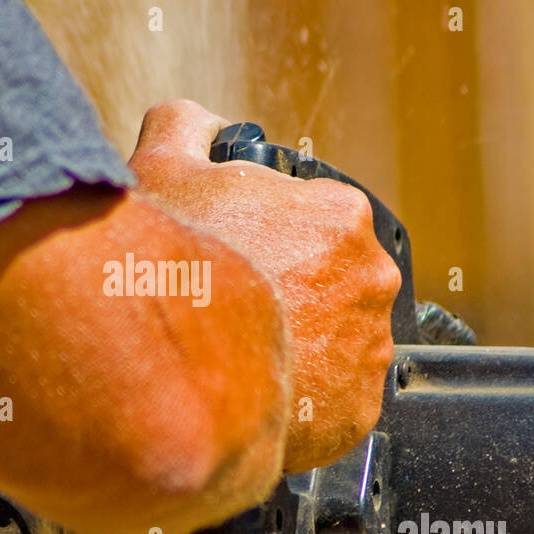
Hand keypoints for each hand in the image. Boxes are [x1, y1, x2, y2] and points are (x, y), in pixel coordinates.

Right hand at [129, 100, 400, 471]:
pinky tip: (260, 389)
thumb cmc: (170, 275)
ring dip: (301, 344)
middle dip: (293, 291)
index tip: (239, 257)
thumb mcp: (161, 171)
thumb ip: (184, 126)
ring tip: (245, 357)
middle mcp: (372, 279)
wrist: (170, 385)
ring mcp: (370, 349)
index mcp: (341, 216)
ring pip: (334, 340)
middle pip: (328, 281)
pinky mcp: (358, 410)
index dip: (267, 237)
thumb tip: (202, 123)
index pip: (311, 220)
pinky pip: (332, 398)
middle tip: (237, 309)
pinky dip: (303, 396)